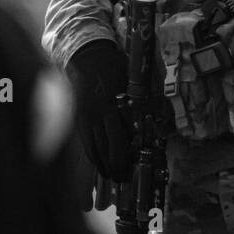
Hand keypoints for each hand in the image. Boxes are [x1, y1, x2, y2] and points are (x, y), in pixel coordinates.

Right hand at [64, 41, 132, 182]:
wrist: (85, 54)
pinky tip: (98, 163)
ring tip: (111, 175)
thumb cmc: (112, 65)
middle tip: (123, 178)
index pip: (118, 139)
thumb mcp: (129, 79)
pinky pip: (85, 141)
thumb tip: (156, 119)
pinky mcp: (78, 117)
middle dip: (115, 166)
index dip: (125, 157)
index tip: (131, 168)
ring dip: (102, 165)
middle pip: (105, 148)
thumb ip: (139, 100)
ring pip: (93, 148)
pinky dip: (92, 155)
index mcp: (110, 105)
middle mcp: (96, 114)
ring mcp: (84, 117)